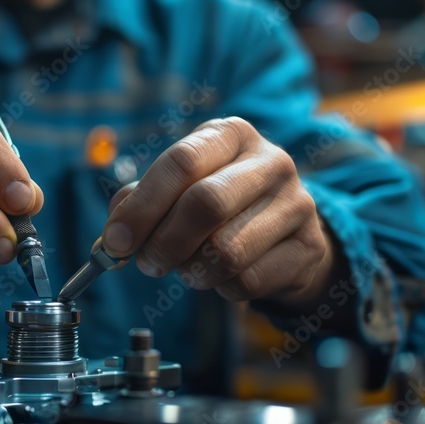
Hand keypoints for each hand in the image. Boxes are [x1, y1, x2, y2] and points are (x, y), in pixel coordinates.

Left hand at [103, 117, 336, 305]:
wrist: (287, 233)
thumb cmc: (220, 206)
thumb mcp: (179, 188)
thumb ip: (140, 203)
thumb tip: (115, 237)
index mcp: (230, 134)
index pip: (181, 162)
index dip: (142, 206)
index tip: (115, 241)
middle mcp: (270, 161)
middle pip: (205, 204)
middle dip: (164, 243)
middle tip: (147, 264)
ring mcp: (297, 203)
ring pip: (227, 251)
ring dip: (193, 271)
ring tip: (187, 268)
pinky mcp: (309, 247)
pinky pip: (249, 280)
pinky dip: (222, 289)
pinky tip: (222, 277)